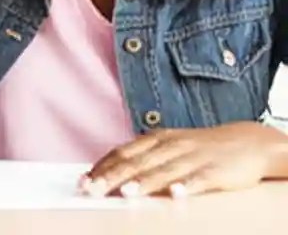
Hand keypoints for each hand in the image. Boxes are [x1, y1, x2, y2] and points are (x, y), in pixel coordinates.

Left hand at [82, 122, 287, 197]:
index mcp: (156, 139)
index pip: (123, 153)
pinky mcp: (216, 171)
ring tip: (126, 192)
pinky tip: (176, 193)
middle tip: (93, 190)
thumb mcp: (168, 146)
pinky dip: (188, 186)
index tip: (83, 181)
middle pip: (138, 162)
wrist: (248, 141)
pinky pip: (200, 179)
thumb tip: (107, 172)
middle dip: (113, 177)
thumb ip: (141, 158)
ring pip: (165, 170)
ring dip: (145, 182)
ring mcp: (194, 157)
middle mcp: (172, 145)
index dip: (102, 167)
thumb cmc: (200, 147)